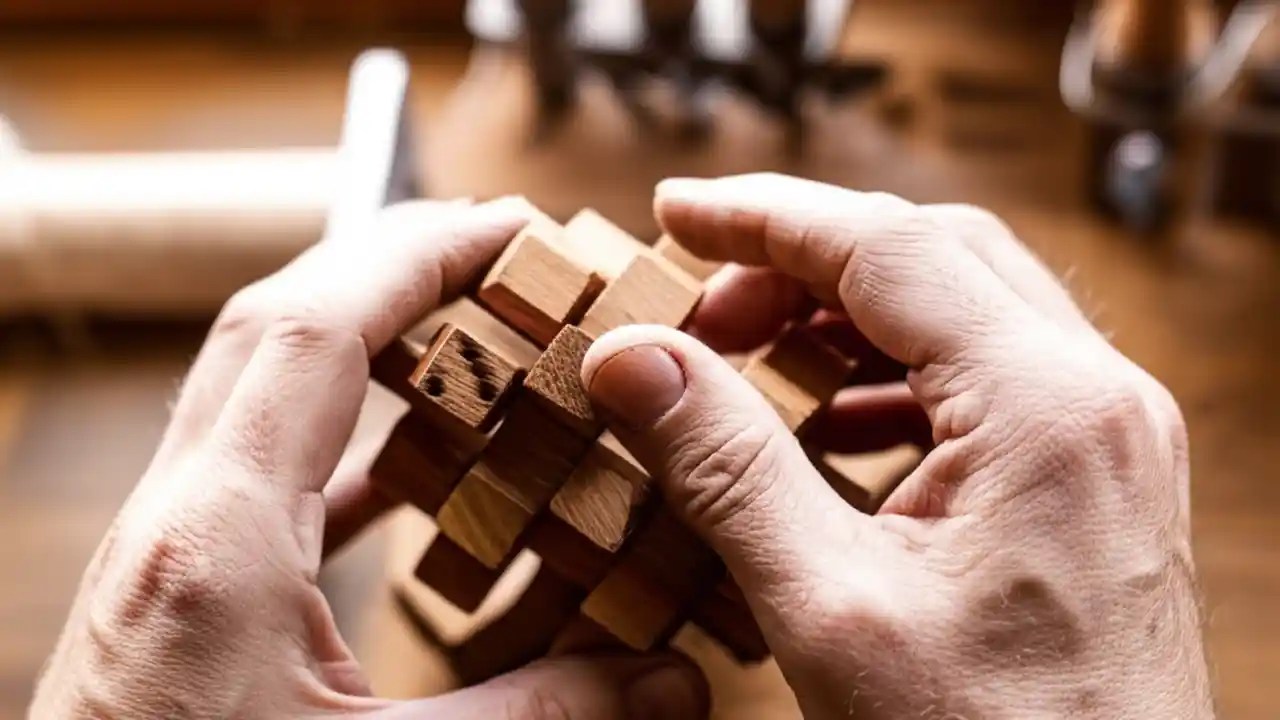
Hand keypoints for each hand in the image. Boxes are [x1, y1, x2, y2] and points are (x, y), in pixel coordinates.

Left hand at [30, 200, 708, 719]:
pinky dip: (343, 440)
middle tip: (499, 253)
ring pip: (261, 386)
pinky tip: (407, 468)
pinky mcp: (175, 589)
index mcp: (218, 541)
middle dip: (391, 265)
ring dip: (363, 340)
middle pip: (276, 325)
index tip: (510, 226)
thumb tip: (670, 684)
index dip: (416, 255)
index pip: (314, 327)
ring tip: (466, 336)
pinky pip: (263, 470)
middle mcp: (178, 521)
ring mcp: (164, 549)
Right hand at [583, 175, 1211, 718]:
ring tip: (749, 356)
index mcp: (1046, 409)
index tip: (674, 211)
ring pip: (963, 309)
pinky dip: (894, 379)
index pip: (886, 245)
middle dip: (803, 260)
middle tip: (701, 302)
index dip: (765, 218)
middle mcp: (1097, 400)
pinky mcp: (1094, 480)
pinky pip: (986, 381)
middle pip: (932, 256)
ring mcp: (1107, 438)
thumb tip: (631, 357)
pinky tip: (828, 426)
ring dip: (848, 316)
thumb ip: (726, 467)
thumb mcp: (830, 607)